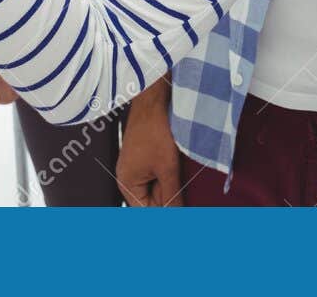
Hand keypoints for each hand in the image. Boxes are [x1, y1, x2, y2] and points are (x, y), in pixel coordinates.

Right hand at [115, 85, 183, 205]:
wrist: (154, 99)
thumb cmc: (155, 130)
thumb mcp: (167, 168)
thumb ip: (172, 196)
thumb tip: (177, 216)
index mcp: (127, 184)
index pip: (146, 213)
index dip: (165, 215)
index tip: (183, 217)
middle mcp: (129, 178)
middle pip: (152, 203)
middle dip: (170, 201)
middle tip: (188, 200)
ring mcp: (137, 167)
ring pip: (158, 189)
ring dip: (172, 188)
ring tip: (183, 182)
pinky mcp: (146, 158)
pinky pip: (158, 176)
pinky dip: (171, 177)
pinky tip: (181, 172)